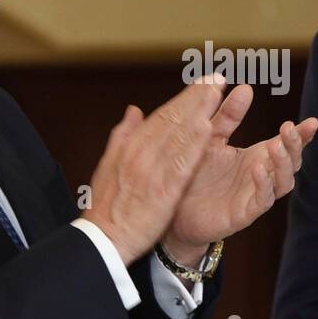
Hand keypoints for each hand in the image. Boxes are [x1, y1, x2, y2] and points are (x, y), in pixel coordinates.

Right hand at [81, 78, 226, 264]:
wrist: (101, 240)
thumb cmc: (105, 205)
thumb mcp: (108, 164)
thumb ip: (123, 135)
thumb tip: (134, 110)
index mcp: (129, 146)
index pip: (161, 116)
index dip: (183, 98)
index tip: (201, 83)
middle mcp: (140, 153)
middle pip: (172, 119)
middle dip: (195, 97)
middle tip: (216, 78)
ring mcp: (151, 171)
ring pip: (178, 136)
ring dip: (198, 112)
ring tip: (216, 93)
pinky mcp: (161, 191)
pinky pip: (181, 164)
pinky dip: (194, 145)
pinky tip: (208, 129)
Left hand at [163, 83, 317, 263]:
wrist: (174, 210)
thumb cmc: (195, 173)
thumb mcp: (211, 137)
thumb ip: (227, 116)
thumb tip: (246, 87)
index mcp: (257, 156)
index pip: (286, 144)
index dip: (302, 134)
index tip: (313, 121)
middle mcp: (262, 176)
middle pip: (292, 161)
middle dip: (295, 145)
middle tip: (290, 128)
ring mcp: (255, 195)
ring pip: (283, 182)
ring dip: (283, 163)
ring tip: (277, 146)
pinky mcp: (243, 213)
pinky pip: (262, 200)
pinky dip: (264, 185)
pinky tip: (258, 168)